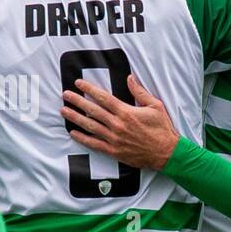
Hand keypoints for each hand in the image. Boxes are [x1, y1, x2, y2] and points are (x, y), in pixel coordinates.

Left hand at [60, 75, 179, 170]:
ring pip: (90, 126)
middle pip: (92, 110)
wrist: (166, 153)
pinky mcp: (114, 151)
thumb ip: (140, 92)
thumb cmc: (162, 129)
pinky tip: (73, 133)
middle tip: (65, 95)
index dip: (89, 89)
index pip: (103, 98)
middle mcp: (117, 125)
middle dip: (77, 101)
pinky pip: (94, 144)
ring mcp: (114, 139)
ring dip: (75, 118)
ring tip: (64, 111)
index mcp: (126, 112)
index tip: (78, 84)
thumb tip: (129, 78)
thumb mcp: (155, 106)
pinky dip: (82, 138)